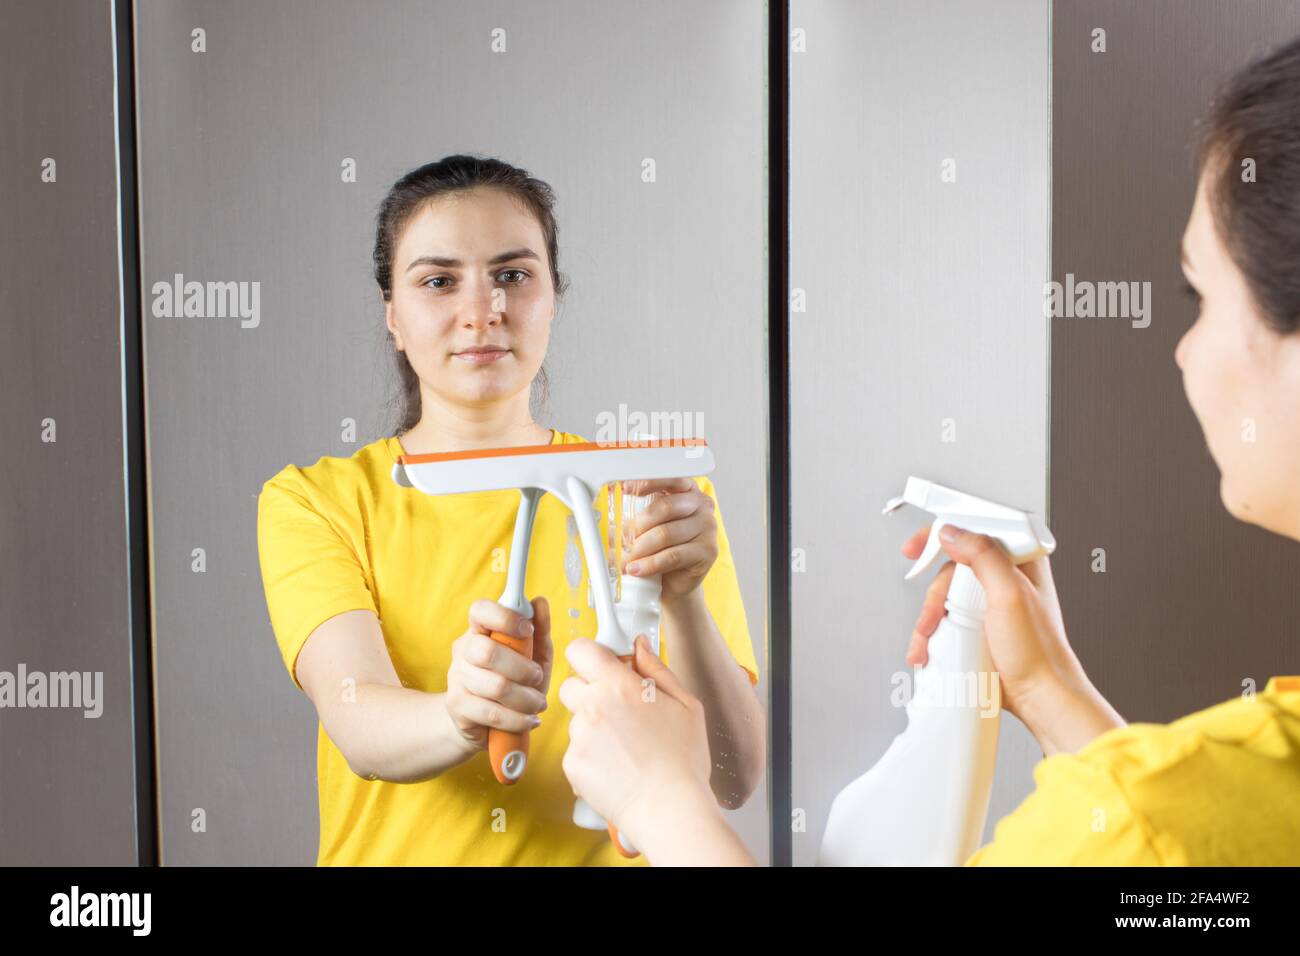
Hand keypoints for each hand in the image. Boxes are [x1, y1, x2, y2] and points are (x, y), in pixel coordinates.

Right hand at [444, 597, 552, 753]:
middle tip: (538, 678)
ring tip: (538, 704)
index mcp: (480, 631)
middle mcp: (463, 651)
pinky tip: (529, 719)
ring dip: (526, 699)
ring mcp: (456, 679)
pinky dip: (518, 719)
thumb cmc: (514, 682)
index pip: (480, 611)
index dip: (504, 617)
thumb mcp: (533, 655)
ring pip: (496, 686)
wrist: (484, 723)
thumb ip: (539, 630)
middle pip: (487, 651)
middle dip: (522, 668)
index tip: (528, 629)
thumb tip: (540, 602)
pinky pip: (492, 713)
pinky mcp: (457, 707)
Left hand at [559, 635, 714, 850]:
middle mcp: (592, 707)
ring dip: (592, 726)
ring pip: (576, 720)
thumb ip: (657, 669)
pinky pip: (575, 749)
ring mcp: (579, 737)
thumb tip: (640, 646)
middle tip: (616, 708)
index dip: (590, 654)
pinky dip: (591, 755)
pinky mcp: (572, 764)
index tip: (601, 663)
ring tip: (624, 747)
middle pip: (571, 685)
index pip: (581, 649)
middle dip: (589, 692)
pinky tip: (616, 766)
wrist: (668, 809)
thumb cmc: (683, 759)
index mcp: (618, 686)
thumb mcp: (685, 704)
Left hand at [620, 477, 717, 598]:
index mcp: (687, 490)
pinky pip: (673, 556)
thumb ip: (631, 517)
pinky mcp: (708, 551)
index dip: (647, 482)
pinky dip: (650, 563)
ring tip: (624, 559)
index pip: (669, 478)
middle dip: (637, 525)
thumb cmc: (660, 548)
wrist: (676, 581)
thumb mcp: (647, 527)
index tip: (624, 488)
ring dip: (639, 549)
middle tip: (621, 539)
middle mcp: (701, 504)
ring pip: (666, 534)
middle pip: (665, 507)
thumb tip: (603, 519)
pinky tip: (636, 569)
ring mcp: (708, 528)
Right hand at [901, 524, 1092, 730]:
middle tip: (930, 616)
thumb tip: (951, 533)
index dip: (943, 535)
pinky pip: (945, 620)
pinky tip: (929, 648)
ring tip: (929, 641)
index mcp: (1019, 562)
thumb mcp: (1009, 594)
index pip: (975, 532)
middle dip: (934, 596)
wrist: (1038, 697)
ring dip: (929, 620)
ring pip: (943, 597)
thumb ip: (983, 556)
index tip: (918, 546)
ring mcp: (987, 605)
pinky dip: (932, 633)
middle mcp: (1003, 579)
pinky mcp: (977, 627)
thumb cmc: (1038, 651)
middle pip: (950, 569)